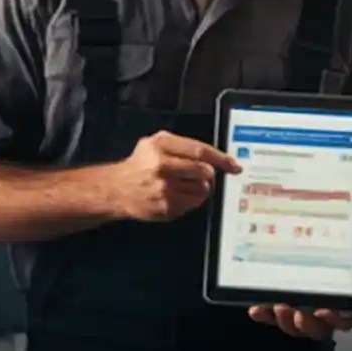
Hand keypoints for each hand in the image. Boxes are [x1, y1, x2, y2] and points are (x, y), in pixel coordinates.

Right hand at [111, 130, 240, 221]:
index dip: (221, 158)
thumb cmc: (140, 164)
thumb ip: (181, 145)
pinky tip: (179, 194)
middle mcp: (162, 166)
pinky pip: (194, 203)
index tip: (234, 165)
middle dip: (208, 174)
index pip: (200, 151)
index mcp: (161, 146)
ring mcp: (164, 189)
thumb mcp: (154, 143)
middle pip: (204, 171)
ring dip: (200, 187)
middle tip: (202, 175)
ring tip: (185, 184)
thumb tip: (212, 156)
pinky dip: (192, 199)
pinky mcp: (166, 207)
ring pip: (202, 189)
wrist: (117, 189)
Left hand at [248, 250, 351, 340]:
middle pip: (316, 327)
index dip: (335, 318)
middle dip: (305, 323)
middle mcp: (326, 313)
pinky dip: (264, 314)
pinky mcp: (286, 302)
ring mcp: (305, 309)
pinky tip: (255, 308)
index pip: (344, 319)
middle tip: (296, 312)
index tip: (326, 309)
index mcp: (350, 307)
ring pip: (294, 324)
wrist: (347, 247)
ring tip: (276, 307)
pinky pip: (274, 313)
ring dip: (284, 320)